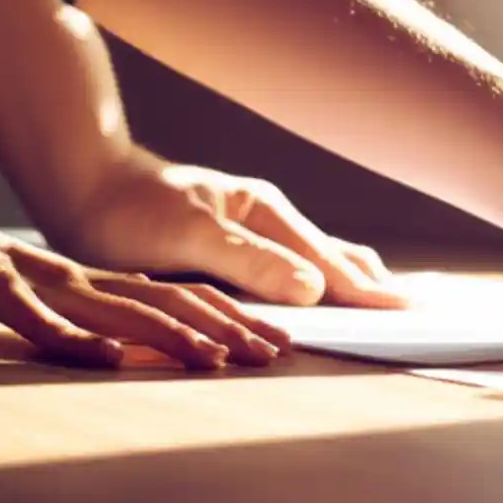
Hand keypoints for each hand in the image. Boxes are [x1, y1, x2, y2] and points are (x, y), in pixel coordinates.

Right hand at [0, 229, 290, 368]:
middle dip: (225, 329)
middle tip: (270, 355)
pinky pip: (44, 320)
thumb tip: (173, 333)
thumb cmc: (15, 277)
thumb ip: (124, 313)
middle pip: (172, 302)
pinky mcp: (6, 293)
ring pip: (122, 309)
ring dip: (171, 335)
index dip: (236, 319)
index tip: (279, 344)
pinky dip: (79, 340)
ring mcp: (55, 287)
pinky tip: (109, 357)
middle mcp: (98, 283)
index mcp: (117, 284)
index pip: (190, 298)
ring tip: (213, 359)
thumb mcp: (78, 299)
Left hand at [56, 151, 406, 308]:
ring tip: (387, 303)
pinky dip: (325, 281)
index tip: (406, 314)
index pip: (327, 262)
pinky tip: (328, 293)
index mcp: (266, 212)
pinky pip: (296, 266)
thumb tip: (313, 289)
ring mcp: (256, 232)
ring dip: (354, 282)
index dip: (366, 292)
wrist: (86, 187)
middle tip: (416, 312)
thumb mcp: (188, 235)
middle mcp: (269, 220)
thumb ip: (250, 261)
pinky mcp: (238, 248)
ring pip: (320, 258)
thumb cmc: (129, 210)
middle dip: (374, 284)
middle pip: (336, 256)